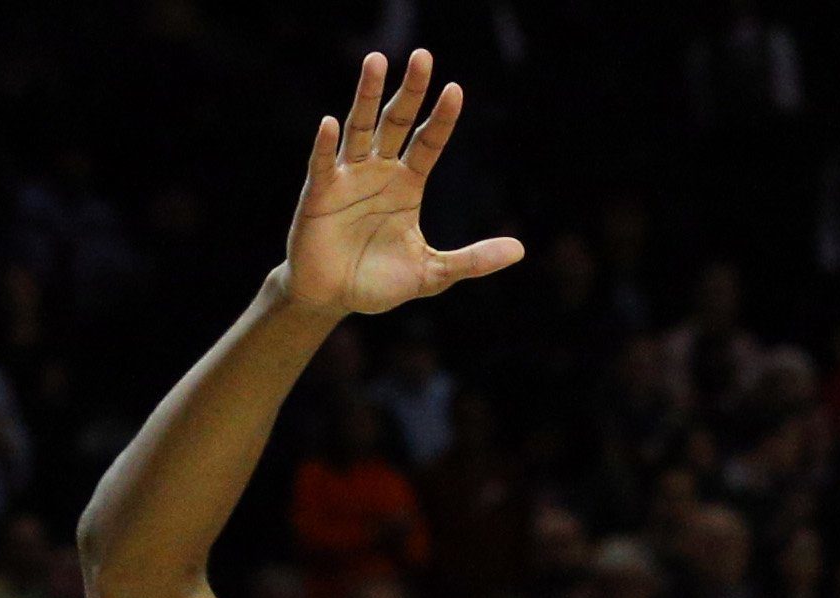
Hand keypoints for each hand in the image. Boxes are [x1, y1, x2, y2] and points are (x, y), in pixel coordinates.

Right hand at [278, 51, 524, 318]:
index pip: (429, 142)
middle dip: (410, 91)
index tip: (455, 90)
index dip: (442, 118)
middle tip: (423, 57)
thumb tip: (519, 250)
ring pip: (359, 128)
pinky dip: (326, 145)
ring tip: (376, 61)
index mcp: (407, 184)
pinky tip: (331, 123)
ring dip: (366, 96)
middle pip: (396, 121)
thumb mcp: (432, 273)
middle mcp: (379, 171)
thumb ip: (472, 260)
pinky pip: (324, 164)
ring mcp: (347, 178)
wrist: (332, 298)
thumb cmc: (378, 282)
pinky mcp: (319, 194)